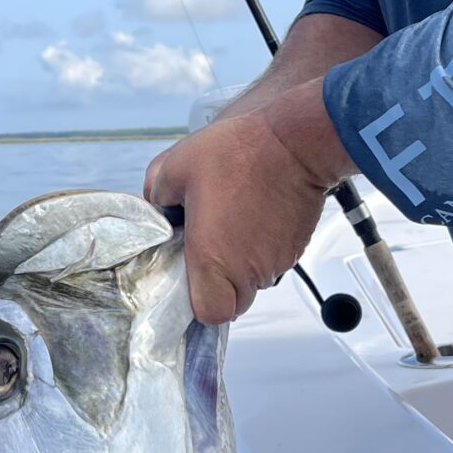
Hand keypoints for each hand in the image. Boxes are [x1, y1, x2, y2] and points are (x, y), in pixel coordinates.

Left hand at [144, 83, 350, 324]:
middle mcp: (248, 269)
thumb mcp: (177, 166)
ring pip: (255, 280)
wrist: (293, 138)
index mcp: (213, 258)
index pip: (209, 314)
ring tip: (232, 223)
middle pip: (233, 301)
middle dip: (219, 284)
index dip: (198, 303)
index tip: (189, 278)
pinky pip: (274, 260)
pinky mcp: (296, 245)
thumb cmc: (238, 152)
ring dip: (242, 264)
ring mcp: (277, 260)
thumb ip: (157, 193)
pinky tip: (253, 214)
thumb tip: (158, 204)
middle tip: (208, 249)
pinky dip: (263, 246)